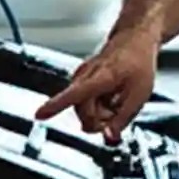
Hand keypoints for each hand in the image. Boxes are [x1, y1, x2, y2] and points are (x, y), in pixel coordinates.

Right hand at [34, 28, 159, 144]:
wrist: (134, 40)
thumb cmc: (138, 63)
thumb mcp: (139, 95)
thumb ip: (122, 118)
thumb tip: (108, 137)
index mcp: (101, 77)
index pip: (74, 93)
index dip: (56, 106)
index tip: (39, 115)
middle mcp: (86, 75)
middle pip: (81, 111)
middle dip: (98, 121)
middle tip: (116, 114)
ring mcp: (82, 76)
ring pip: (81, 109)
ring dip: (97, 114)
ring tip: (115, 103)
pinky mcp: (81, 80)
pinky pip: (83, 102)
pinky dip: (95, 106)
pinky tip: (109, 99)